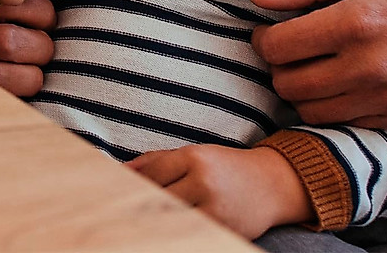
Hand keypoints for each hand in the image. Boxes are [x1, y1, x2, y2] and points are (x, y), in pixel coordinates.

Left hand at [130, 144, 312, 238]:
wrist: (272, 184)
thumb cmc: (226, 166)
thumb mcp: (194, 153)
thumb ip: (158, 160)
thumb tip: (123, 169)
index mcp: (194, 157)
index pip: (152, 173)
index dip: (132, 183)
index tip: (114, 189)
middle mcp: (204, 182)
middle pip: (159, 197)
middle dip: (139, 204)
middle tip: (118, 211)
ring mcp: (216, 209)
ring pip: (174, 218)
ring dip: (155, 220)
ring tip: (137, 223)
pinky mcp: (226, 230)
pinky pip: (193, 232)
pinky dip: (177, 231)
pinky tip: (166, 231)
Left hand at [249, 0, 386, 127]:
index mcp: (358, 24)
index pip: (279, 47)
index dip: (263, 38)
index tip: (268, 31)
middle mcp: (372, 68)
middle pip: (290, 84)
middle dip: (278, 66)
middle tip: (285, 49)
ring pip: (311, 112)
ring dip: (299, 91)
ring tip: (308, 65)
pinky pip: (342, 124)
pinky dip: (328, 107)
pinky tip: (335, 82)